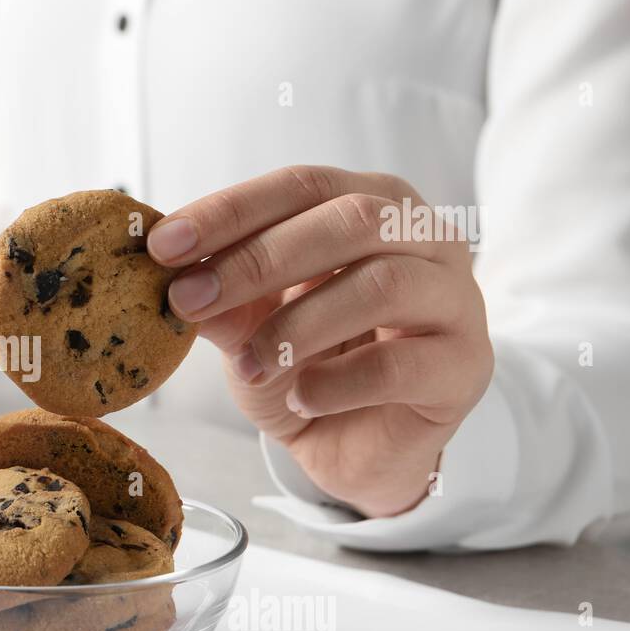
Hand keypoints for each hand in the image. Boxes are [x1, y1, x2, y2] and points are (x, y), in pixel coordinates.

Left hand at [147, 166, 492, 517]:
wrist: (358, 444)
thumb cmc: (309, 363)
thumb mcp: (250, 325)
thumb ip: (222, 298)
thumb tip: (170, 277)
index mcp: (371, 204)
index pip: (300, 186)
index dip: (229, 212)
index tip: (163, 246)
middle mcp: (425, 238)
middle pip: (349, 221)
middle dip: (256, 260)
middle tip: (187, 300)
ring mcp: (456, 299)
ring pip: (383, 285)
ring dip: (297, 324)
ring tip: (246, 365)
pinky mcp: (466, 368)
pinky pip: (402, 365)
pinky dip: (337, 383)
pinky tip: (300, 399)